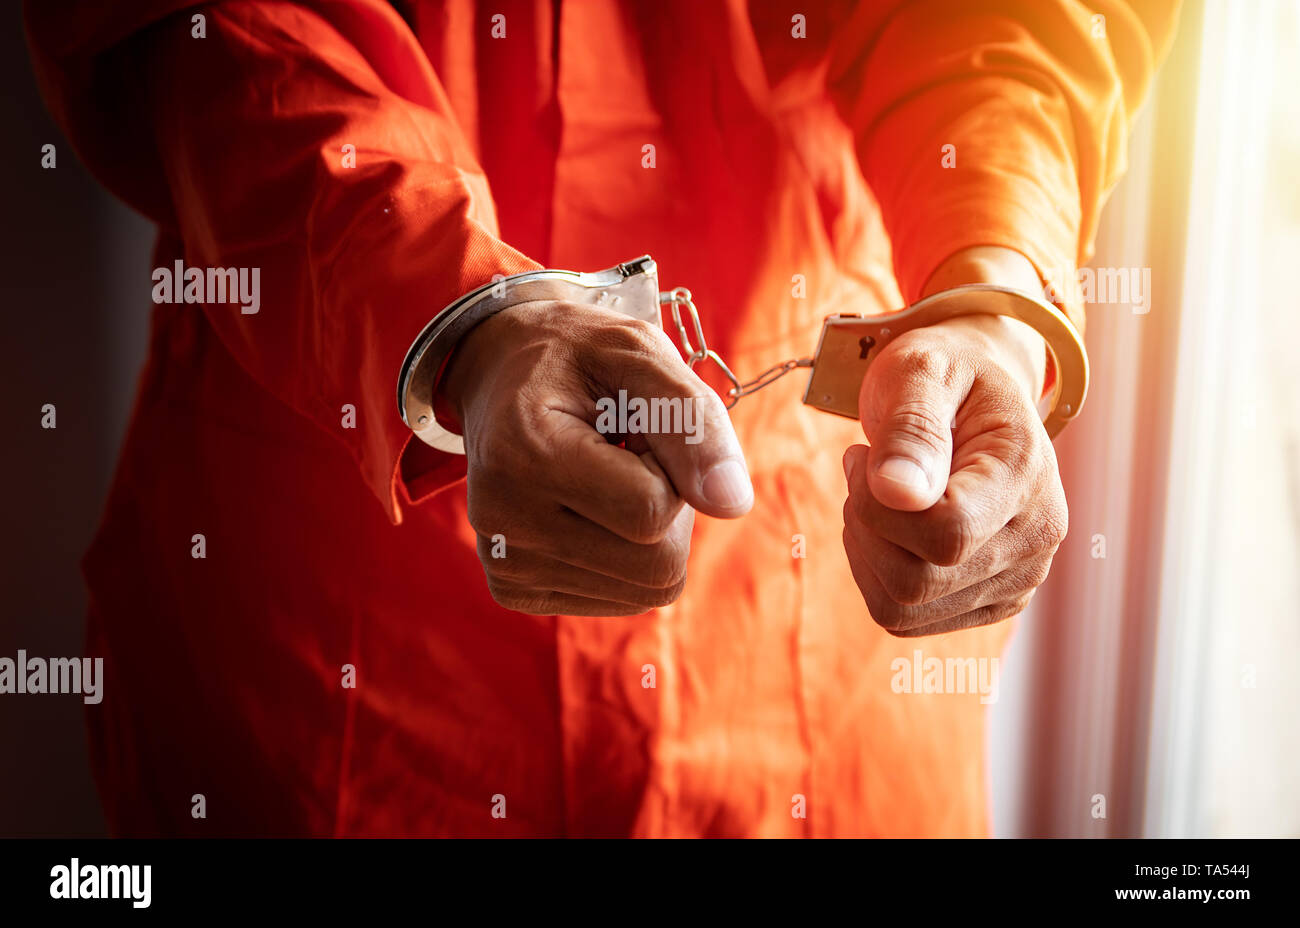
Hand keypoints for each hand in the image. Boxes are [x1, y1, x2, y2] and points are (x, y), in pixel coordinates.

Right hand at [440, 300, 752, 615]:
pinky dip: (627, 554)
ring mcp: (505, 567)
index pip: (652, 509)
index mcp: (522, 455)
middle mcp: (501, 523)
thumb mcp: (639, 354)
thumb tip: (733, 505)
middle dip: (669, 507)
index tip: (634, 425)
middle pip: (658, 566)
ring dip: (651, 533)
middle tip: (628, 454)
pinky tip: (588, 507)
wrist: (501, 373)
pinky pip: (623, 598)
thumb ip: (693, 422)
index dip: (671, 465)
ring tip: (605, 476)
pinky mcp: (515, 591)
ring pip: (648, 589)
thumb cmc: (579, 359)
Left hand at [841, 247, 1068, 635]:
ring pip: (902, 610)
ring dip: (864, 552)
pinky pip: (904, 619)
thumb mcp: (921, 371)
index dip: (878, 507)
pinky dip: (874, 576)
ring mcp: (1018, 578)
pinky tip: (886, 528)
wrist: (974, 394)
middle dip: (865, 526)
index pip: (946, 532)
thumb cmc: (944, 374)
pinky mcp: (990, 602)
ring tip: (877, 495)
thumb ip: (912, 428)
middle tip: (862, 469)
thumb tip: (896, 493)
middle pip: (917, 581)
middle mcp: (1036, 537)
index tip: (861, 455)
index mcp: (1026, 473)